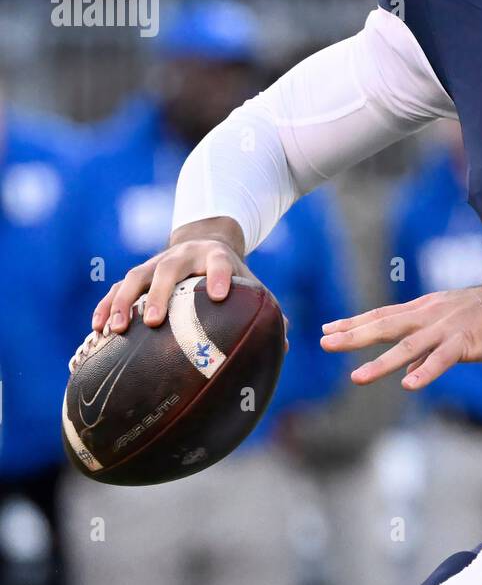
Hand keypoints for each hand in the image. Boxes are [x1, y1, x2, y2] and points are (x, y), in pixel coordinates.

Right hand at [91, 225, 285, 348]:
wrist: (202, 243)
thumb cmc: (229, 274)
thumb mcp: (248, 283)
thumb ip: (262, 307)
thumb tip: (283, 342)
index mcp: (215, 257)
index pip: (219, 264)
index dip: (219, 277)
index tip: (219, 296)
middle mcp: (182, 257)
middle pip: (167, 272)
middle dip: (158, 296)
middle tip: (152, 322)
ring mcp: (155, 264)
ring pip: (134, 278)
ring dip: (122, 303)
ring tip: (114, 330)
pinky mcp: (136, 275)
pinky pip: (115, 288)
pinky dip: (105, 306)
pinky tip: (96, 330)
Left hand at [320, 284, 481, 388]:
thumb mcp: (449, 322)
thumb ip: (426, 345)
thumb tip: (407, 371)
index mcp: (424, 309)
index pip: (382, 314)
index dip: (354, 322)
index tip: (328, 328)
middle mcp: (429, 316)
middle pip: (385, 326)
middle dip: (353, 336)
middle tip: (325, 343)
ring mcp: (445, 330)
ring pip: (407, 347)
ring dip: (381, 363)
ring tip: (357, 377)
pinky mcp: (464, 343)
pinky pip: (441, 360)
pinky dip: (425, 372)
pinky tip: (409, 385)